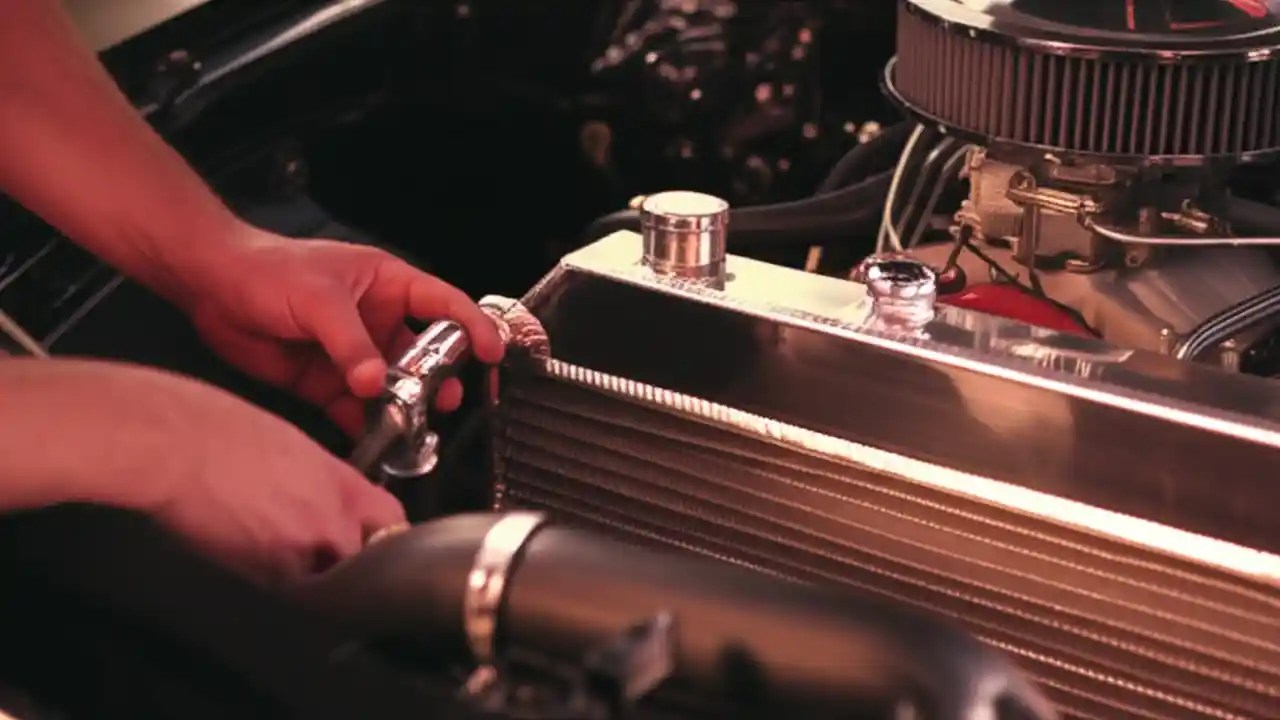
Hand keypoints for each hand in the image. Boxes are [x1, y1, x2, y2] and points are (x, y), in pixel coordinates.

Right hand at [131, 367, 406, 585]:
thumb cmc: (223, 428)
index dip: (384, 530)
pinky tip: (259, 552)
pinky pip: (289, 585)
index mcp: (342, 485)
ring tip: (286, 546)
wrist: (174, 447)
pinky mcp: (262, 575)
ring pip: (328, 579)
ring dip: (318, 570)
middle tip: (331, 546)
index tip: (374, 532)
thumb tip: (329, 499)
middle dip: (353, 556)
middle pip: (367, 559)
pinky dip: (282, 577)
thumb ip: (324, 478)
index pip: (391, 521)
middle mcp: (331, 524)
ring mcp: (299, 554)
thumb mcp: (295, 444)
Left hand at [183, 226, 504, 435]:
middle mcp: (377, 319)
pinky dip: (367, 425)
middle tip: (444, 401)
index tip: (491, 353)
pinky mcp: (327, 381)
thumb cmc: (267, 269)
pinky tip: (375, 440)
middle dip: (437, 379)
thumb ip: (350, 343)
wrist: (211, 285)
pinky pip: (357, 408)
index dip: (472, 327)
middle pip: (423, 354)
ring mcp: (354, 353)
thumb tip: (374, 382)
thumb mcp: (317, 299)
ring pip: (393, 386)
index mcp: (387, 284)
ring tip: (412, 426)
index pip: (444, 304)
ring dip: (403, 407)